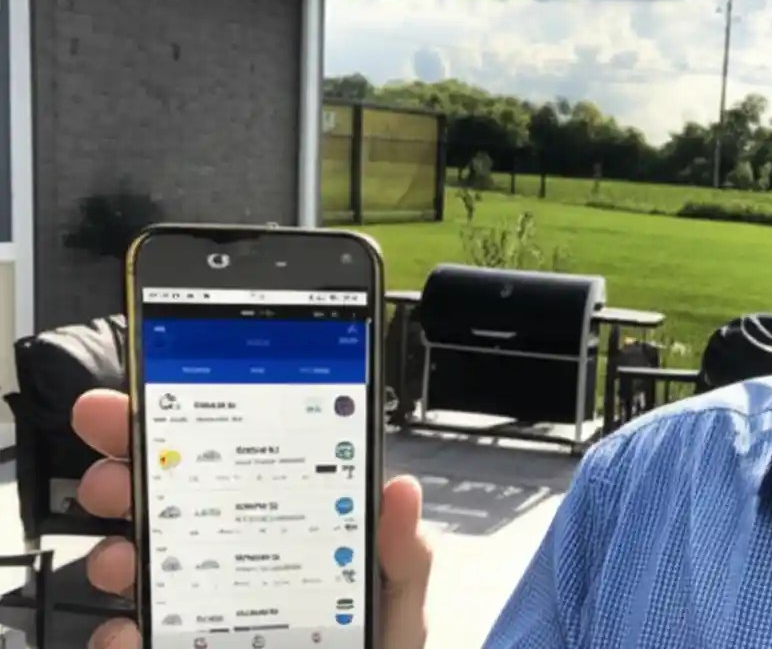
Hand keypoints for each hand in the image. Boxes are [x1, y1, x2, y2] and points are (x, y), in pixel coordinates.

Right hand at [71, 389, 432, 648]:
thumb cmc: (372, 643)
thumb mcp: (397, 597)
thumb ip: (402, 552)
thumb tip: (400, 491)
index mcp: (278, 524)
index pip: (227, 463)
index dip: (184, 426)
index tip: (152, 400)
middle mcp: (226, 558)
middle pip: (162, 504)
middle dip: (124, 477)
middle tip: (115, 476)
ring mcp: (193, 605)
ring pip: (131, 567)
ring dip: (114, 554)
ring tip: (125, 559)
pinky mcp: (172, 645)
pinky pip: (126, 639)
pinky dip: (116, 635)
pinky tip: (131, 632)